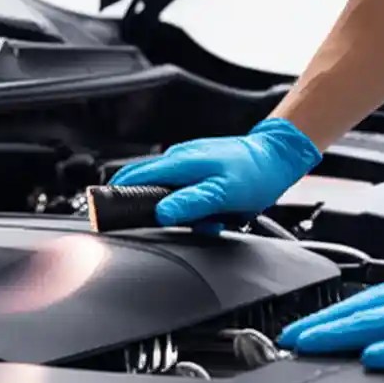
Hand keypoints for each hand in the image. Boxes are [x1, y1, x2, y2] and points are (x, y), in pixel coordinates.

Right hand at [109, 118, 321, 230]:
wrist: (277, 157)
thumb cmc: (255, 174)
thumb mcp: (223, 194)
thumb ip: (191, 203)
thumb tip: (163, 213)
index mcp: (179, 163)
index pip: (132, 177)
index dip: (115, 193)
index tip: (106, 211)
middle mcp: (178, 159)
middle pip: (144, 184)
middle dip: (151, 208)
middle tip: (170, 225)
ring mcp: (187, 162)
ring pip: (166, 192)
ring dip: (179, 211)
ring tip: (209, 220)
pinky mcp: (197, 169)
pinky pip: (183, 191)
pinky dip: (193, 207)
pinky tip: (214, 214)